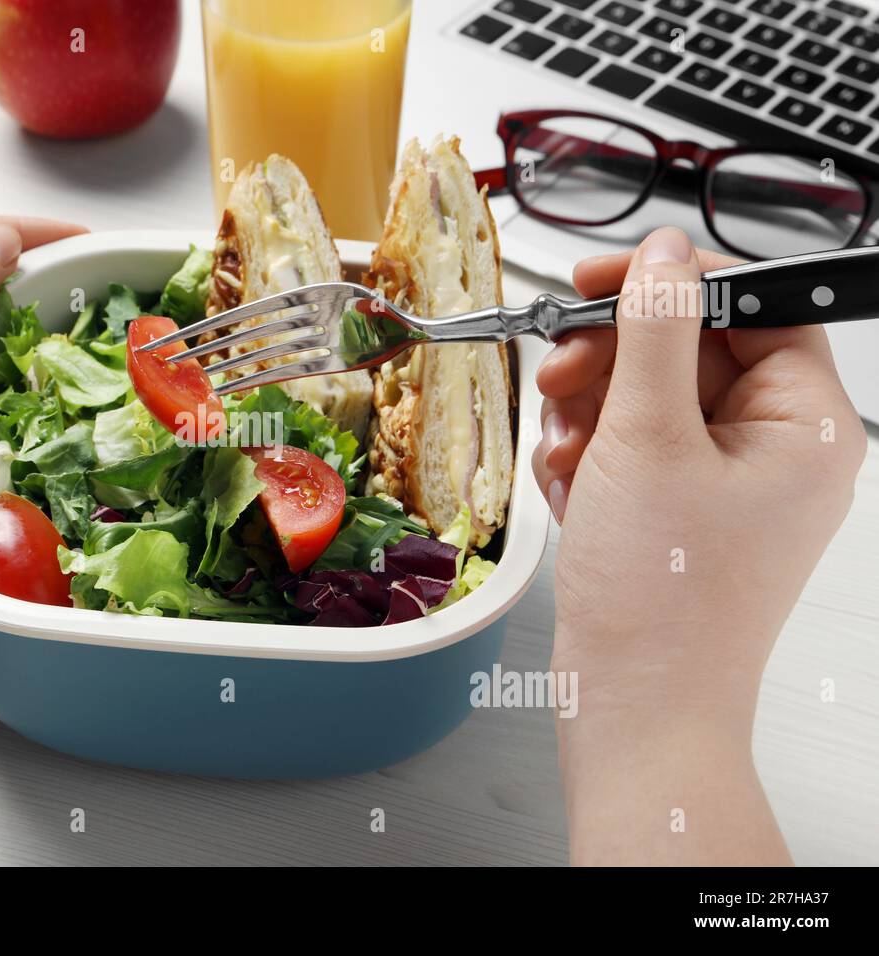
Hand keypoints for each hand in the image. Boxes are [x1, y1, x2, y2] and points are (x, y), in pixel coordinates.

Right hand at [533, 227, 864, 862]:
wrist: (634, 710)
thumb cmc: (662, 601)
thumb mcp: (647, 438)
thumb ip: (656, 330)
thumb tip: (663, 254)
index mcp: (804, 427)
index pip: (751, 306)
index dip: (672, 281)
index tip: (597, 278)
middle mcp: (775, 453)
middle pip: (691, 351)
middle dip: (613, 360)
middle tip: (561, 372)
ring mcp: (726, 488)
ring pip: (650, 400)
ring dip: (591, 411)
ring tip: (564, 450)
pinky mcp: (680, 516)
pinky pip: (633, 450)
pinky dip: (591, 457)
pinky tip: (569, 488)